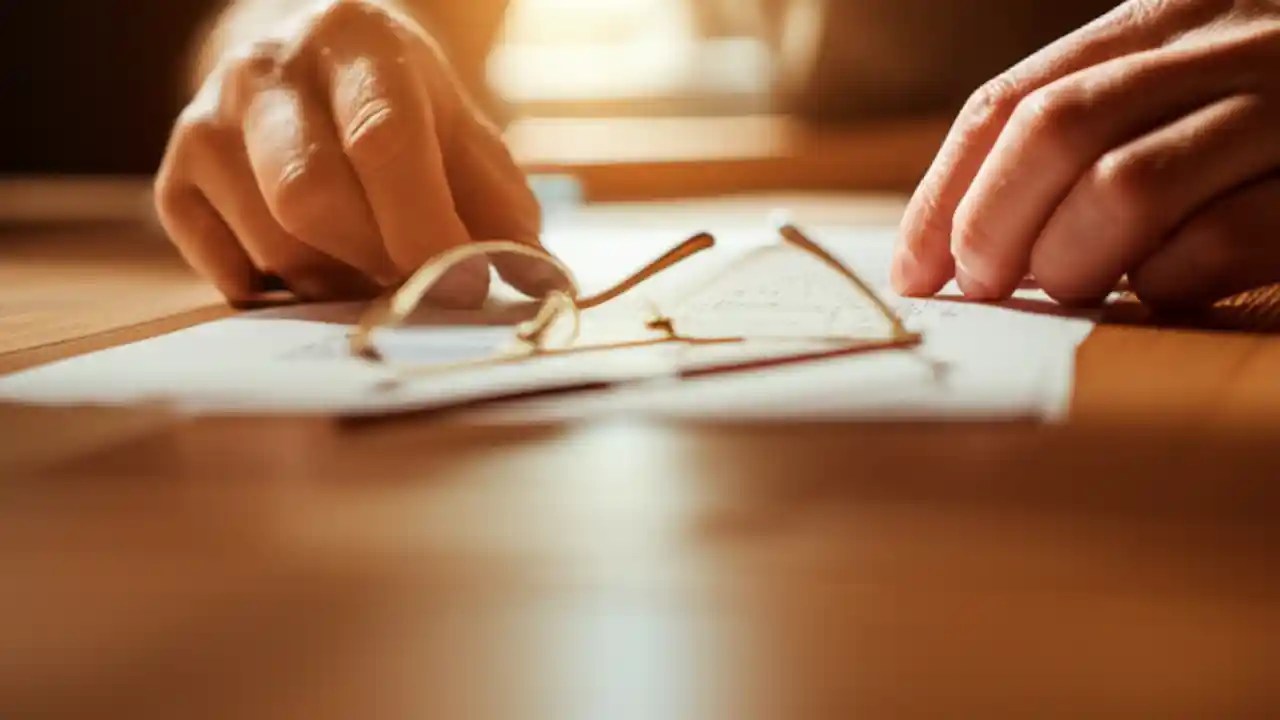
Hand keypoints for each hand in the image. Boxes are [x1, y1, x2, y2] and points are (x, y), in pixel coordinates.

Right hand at [155, 0, 561, 306]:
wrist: (300, 65)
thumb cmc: (397, 108)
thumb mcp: (459, 132)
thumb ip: (500, 205)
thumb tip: (541, 286)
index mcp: (354, 43)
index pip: (382, 140)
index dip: (425, 227)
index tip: (466, 285)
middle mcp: (265, 71)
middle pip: (311, 199)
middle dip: (376, 262)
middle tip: (416, 284)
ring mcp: (206, 123)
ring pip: (272, 244)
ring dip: (337, 283)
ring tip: (370, 267)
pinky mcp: (175, 180)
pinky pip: (228, 273)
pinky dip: (283, 294)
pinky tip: (315, 265)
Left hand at [894, 0, 1279, 308]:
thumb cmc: (1270, 109)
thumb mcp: (1176, 84)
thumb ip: (1089, 125)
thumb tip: (958, 235)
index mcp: (1161, 17)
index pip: (1010, 100)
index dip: (944, 192)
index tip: (912, 267)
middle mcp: (1224, 43)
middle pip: (1055, 132)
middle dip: (991, 225)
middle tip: (980, 286)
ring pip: (1128, 186)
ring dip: (1068, 259)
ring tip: (1067, 286)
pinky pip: (1223, 241)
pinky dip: (1165, 280)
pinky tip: (1159, 286)